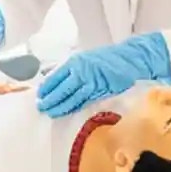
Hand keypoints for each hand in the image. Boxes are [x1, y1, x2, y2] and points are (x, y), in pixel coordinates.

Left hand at [36, 32, 170, 117]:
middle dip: (50, 100)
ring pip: (72, 98)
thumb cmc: (108, 58)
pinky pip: (85, 101)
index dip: (46, 88)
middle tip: (41, 108)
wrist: (131, 58)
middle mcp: (81, 72)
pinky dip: (75, 107)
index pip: (55, 77)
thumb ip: (71, 69)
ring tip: (51, 112)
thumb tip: (55, 78)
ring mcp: (91, 82)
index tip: (39, 96)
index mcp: (75, 62)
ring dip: (61, 106)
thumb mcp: (86, 58)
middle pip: (61, 89)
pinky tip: (68, 111)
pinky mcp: (102, 91)